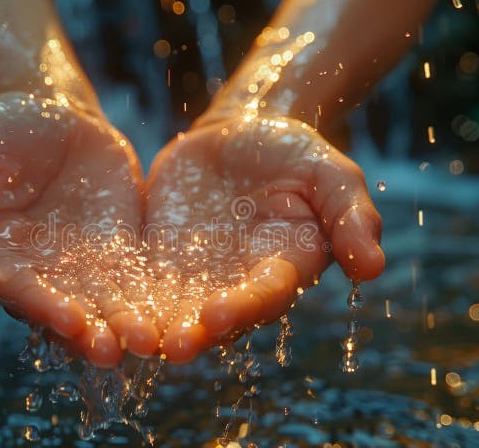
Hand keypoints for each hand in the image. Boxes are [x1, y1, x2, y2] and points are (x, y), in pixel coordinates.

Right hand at [0, 92, 156, 366]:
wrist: (54, 113)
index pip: (16, 287)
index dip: (41, 305)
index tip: (69, 320)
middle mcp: (38, 271)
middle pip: (63, 310)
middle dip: (87, 333)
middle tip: (113, 352)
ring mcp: (81, 265)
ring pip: (103, 305)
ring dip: (122, 327)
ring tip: (148, 344)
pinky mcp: (117, 253)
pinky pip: (136, 281)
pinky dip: (151, 300)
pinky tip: (171, 316)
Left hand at [145, 116, 384, 361]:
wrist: (242, 131)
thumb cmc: (295, 152)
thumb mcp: (331, 173)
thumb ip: (351, 216)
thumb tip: (375, 267)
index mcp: (285, 266)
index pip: (266, 293)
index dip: (245, 305)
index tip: (220, 312)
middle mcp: (239, 281)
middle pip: (217, 314)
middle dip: (195, 332)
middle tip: (172, 346)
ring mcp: (197, 274)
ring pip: (175, 309)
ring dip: (157, 327)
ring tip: (133, 340)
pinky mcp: (160, 259)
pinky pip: (142, 282)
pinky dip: (126, 298)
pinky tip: (104, 308)